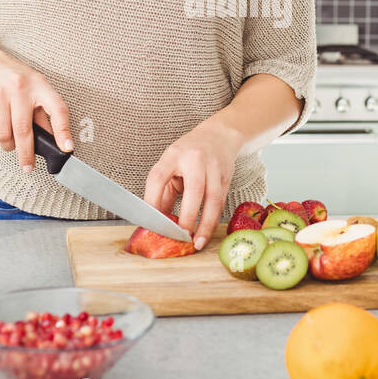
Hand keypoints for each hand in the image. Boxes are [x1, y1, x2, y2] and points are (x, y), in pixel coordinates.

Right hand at [0, 45, 73, 170]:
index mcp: (39, 85)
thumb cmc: (13, 76)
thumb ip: (43, 112)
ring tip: (11, 143)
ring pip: (5, 135)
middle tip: (28, 167)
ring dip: (9, 146)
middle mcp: (20, 88)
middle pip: (24, 130)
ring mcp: (0, 94)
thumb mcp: (34, 86)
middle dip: (26, 154)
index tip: (67, 148)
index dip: (63, 131)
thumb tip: (54, 139)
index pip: (57, 109)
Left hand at [143, 120, 242, 249]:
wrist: (218, 136)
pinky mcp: (226, 178)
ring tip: (197, 243)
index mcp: (174, 154)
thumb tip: (157, 219)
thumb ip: (163, 190)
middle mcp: (195, 160)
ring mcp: (214, 168)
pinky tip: (206, 232)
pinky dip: (213, 220)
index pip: (159, 177)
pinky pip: (220, 203)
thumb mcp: (171, 164)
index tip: (151, 221)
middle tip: (181, 237)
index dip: (153, 199)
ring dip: (205, 224)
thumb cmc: (189, 153)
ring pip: (213, 200)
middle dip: (187, 217)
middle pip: (194, 190)